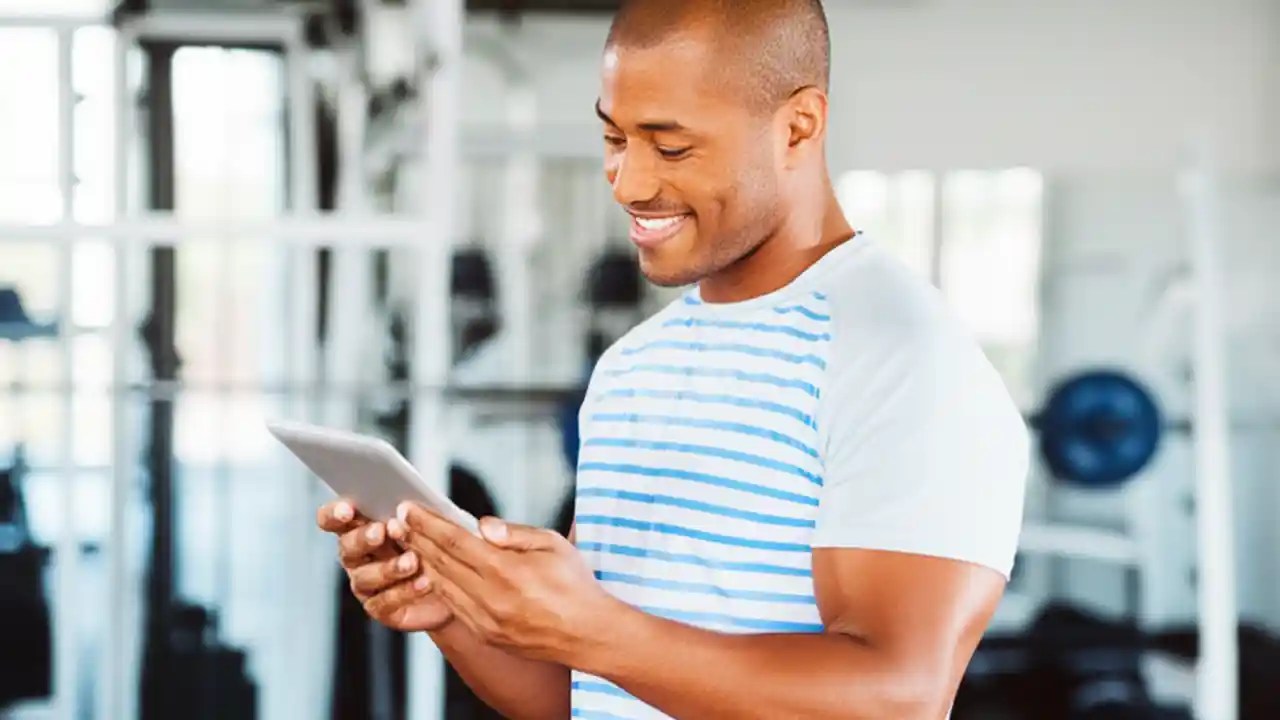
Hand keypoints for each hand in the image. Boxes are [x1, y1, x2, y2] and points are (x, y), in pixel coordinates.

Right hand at [317, 499, 453, 631]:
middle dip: (362, 538)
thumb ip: (415, 511)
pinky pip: (383, 602)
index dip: (335, 514)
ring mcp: (367, 583)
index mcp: (364, 526)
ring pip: (364, 576)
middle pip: (346, 546)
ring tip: (412, 562)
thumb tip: (410, 503)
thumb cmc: (439, 546)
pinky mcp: (380, 608)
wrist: (457, 585)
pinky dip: (404, 592)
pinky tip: (424, 582)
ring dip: (387, 568)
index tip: (347, 510)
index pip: (335, 518)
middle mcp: (359, 555)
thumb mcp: (431, 522)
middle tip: (380, 532)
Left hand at [388, 502, 620, 662]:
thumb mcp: (553, 545)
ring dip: (422, 561)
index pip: (455, 542)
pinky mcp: (487, 634)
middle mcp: (491, 597)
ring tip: (409, 542)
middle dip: (417, 538)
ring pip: (443, 585)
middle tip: (399, 520)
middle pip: (442, 562)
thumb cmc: (576, 586)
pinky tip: (432, 572)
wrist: (588, 633)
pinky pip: (454, 606)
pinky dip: (439, 586)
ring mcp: (486, 620)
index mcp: (506, 571)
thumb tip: (482, 524)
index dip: (428, 524)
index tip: (410, 509)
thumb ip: (515, 533)